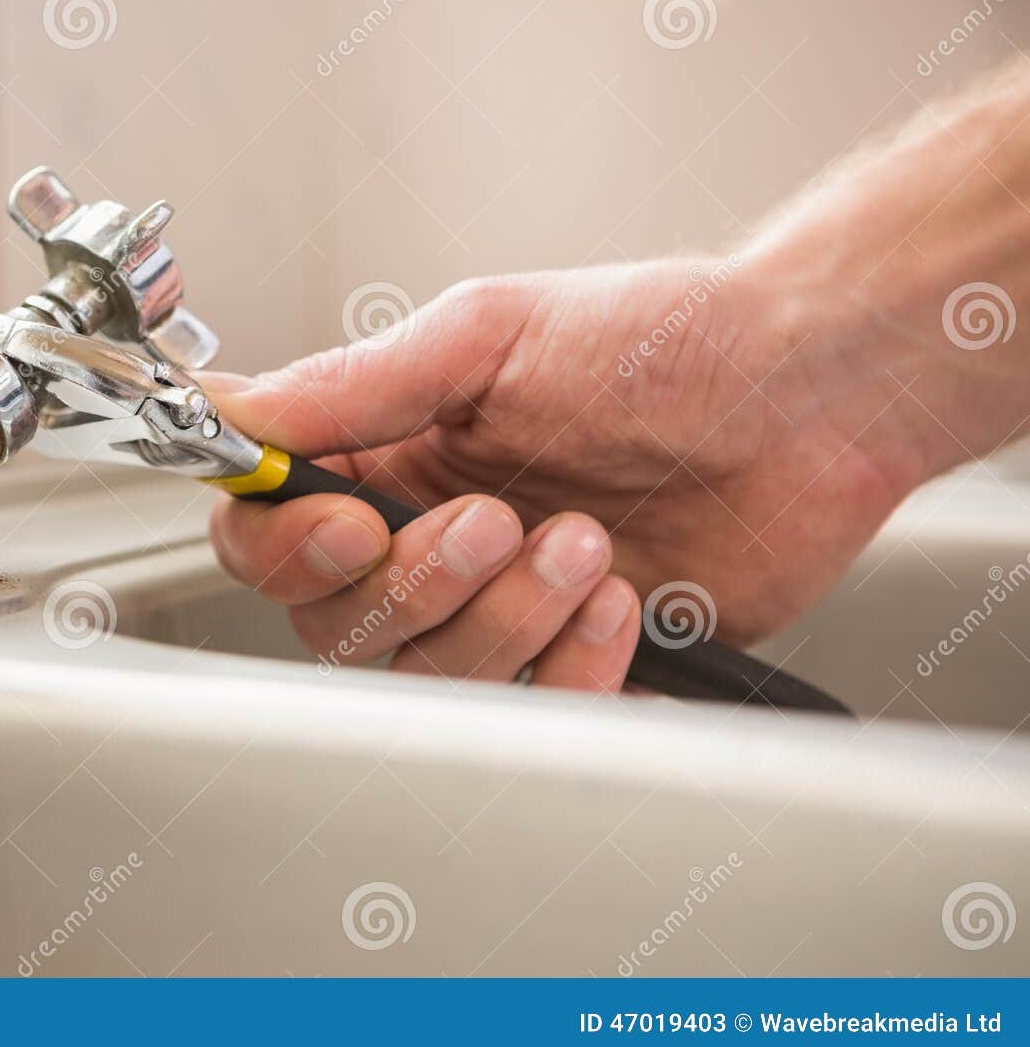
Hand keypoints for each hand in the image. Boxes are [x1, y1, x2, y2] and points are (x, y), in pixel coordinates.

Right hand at [203, 254, 949, 687]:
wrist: (809, 395)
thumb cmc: (665, 341)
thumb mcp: (492, 334)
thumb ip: (357, 383)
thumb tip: (238, 410)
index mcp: (390, 455)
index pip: (270, 533)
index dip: (287, 548)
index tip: (349, 526)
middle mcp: (430, 540)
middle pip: (338, 622)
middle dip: (418, 584)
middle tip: (496, 520)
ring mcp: (501, 608)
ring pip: (430, 674)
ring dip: (506, 618)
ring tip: (586, 542)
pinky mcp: (577, 662)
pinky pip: (531, 713)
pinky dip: (574, 667)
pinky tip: (625, 602)